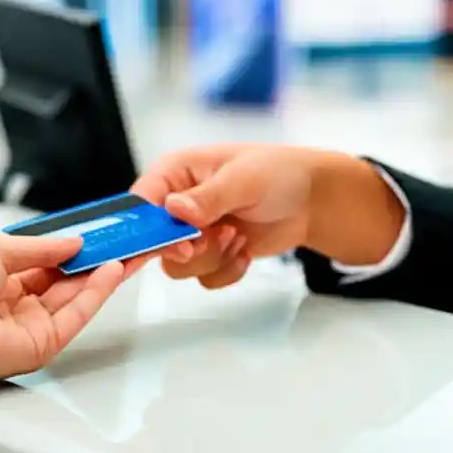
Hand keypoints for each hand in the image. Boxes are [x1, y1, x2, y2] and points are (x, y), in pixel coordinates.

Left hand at [0, 235, 145, 387]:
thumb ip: (40, 247)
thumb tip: (74, 241)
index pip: (48, 262)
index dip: (76, 246)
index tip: (101, 230)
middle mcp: (17, 306)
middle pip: (68, 280)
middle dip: (99, 259)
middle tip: (128, 239)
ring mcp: (30, 328)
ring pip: (77, 297)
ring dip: (107, 273)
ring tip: (133, 248)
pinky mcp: (41, 346)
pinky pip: (76, 316)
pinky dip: (98, 293)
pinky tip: (113, 269)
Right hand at [132, 145, 404, 288]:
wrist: (312, 201)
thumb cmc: (278, 173)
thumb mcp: (244, 179)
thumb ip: (208, 197)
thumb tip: (174, 209)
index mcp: (175, 173)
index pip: (141, 204)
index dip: (148, 229)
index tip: (177, 243)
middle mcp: (177, 205)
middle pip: (153, 242)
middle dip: (186, 248)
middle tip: (213, 239)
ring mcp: (193, 233)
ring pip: (178, 266)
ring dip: (211, 258)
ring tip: (238, 236)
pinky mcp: (212, 254)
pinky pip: (203, 278)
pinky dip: (227, 270)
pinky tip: (245, 251)